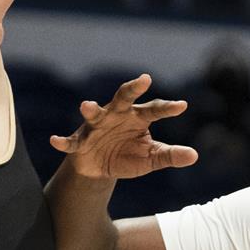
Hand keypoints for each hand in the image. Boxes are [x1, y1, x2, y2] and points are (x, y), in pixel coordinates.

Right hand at [50, 75, 198, 180]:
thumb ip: (170, 155)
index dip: (167, 108)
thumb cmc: (128, 156)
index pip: (154, 109)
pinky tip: (55, 141)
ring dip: (90, 109)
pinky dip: (63, 142)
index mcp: (138, 117)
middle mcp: (117, 115)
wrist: (101, 169)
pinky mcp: (80, 142)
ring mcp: (97, 126)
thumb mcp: (151, 158)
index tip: (182, 106)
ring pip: (94, 113)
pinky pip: (71, 141)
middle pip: (124, 97)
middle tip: (144, 79)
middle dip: (132, 89)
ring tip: (86, 105)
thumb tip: (194, 156)